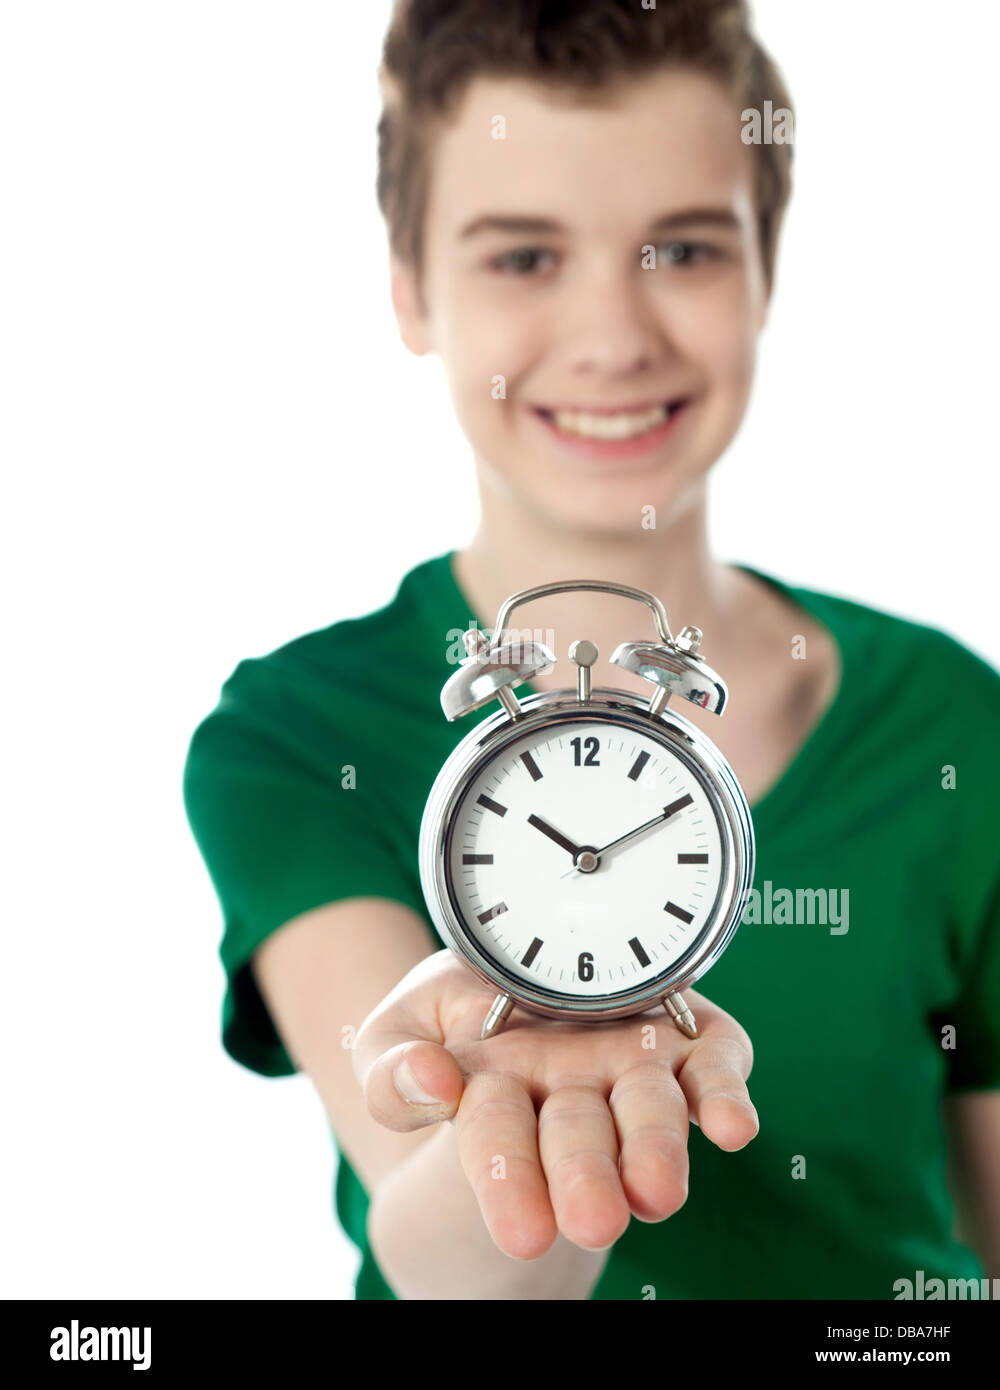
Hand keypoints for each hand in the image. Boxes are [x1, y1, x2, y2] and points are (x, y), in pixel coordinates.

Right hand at [353, 949, 757, 1260]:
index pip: (499, 1142)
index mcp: (495, 1096)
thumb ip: (392, 1067)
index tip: (525, 1229)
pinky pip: (714, 1069)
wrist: (519, 970)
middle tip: (594, 1220)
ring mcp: (633, 1066)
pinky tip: (733, 1126)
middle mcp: (571, 1093)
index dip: (508, 1182)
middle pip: (580, 1139)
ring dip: (656, 1149)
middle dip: (586, 1179)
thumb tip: (431, 1079)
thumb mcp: (393, 1027)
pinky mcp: (691, 1039)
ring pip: (649, 1112)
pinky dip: (726, 1096)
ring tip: (659, 1192)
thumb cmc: (452, 1012)